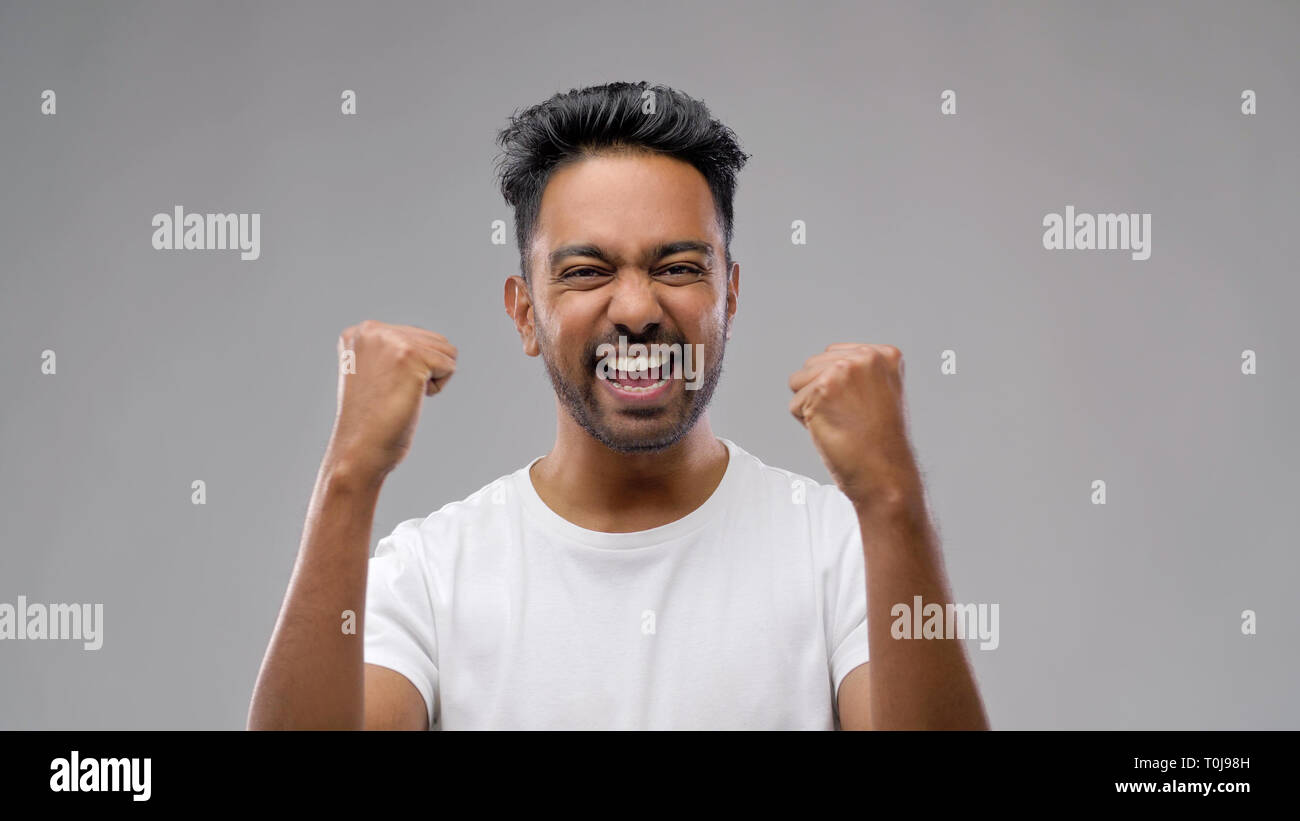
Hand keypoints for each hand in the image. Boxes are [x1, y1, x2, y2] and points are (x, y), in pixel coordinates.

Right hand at [326, 320, 456, 483]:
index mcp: (360, 332)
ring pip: (445, 350)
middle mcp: (372, 330)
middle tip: (393, 394)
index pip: (415, 336)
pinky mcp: (410, 355)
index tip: (382, 388)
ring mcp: (391, 340)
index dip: (410, 369)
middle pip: (434, 340)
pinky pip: (449, 365)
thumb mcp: (373, 372)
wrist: (358, 448)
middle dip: (424, 371)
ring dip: (432, 378)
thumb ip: (390, 351)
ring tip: (400, 395)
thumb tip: (431, 345)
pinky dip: (437, 388)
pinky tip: (409, 399)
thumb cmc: (370, 421)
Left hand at [788, 343, 921, 511]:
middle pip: (812, 365)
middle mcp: (865, 357)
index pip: (833, 354)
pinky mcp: (822, 389)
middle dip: (822, 394)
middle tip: (850, 417)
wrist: (885, 474)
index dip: (837, 386)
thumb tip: (826, 364)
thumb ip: (859, 372)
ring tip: (842, 421)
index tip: (859, 406)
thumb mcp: (882, 392)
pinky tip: (833, 429)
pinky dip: (806, 422)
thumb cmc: (881, 443)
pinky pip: (795, 404)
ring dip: (811, 405)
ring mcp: (843, 371)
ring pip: (799, 381)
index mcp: (884, 355)